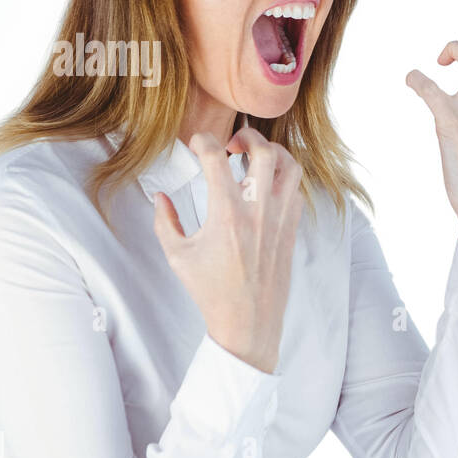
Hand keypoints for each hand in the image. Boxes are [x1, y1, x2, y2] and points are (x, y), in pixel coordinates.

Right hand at [151, 129, 303, 373]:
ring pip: (291, 167)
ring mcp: (280, 220)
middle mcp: (259, 213)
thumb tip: (161, 197)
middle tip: (233, 143)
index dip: (202, 142)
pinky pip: (297, 189)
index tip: (196, 143)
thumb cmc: (211, 291)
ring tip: (255, 157)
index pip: (216, 160)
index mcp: (227, 216)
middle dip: (248, 136)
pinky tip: (266, 184)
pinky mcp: (292, 229)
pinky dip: (284, 177)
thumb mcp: (177, 256)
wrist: (248, 322)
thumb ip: (165, 221)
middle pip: (265, 152)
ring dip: (273, 152)